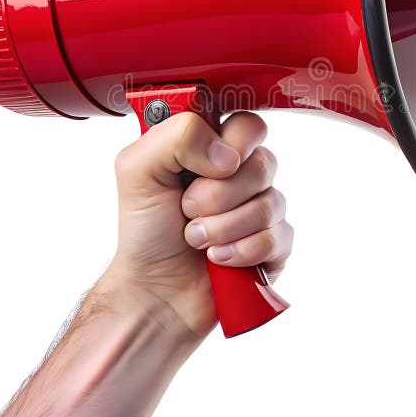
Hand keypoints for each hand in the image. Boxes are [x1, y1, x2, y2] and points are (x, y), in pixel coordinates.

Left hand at [105, 111, 292, 338]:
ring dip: (225, 228)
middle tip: (188, 210)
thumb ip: (177, 135)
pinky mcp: (274, 244)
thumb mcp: (137, 168)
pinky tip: (219, 259)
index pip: (249, 125)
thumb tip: (227, 156)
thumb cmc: (145, 229)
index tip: (204, 168)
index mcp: (213, 147)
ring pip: (271, 203)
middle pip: (264, 163)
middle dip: (219, 195)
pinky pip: (279, 237)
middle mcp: (242, 174)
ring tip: (197, 240)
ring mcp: (261, 209)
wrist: (154, 291)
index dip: (233, 145)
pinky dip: (242, 251)